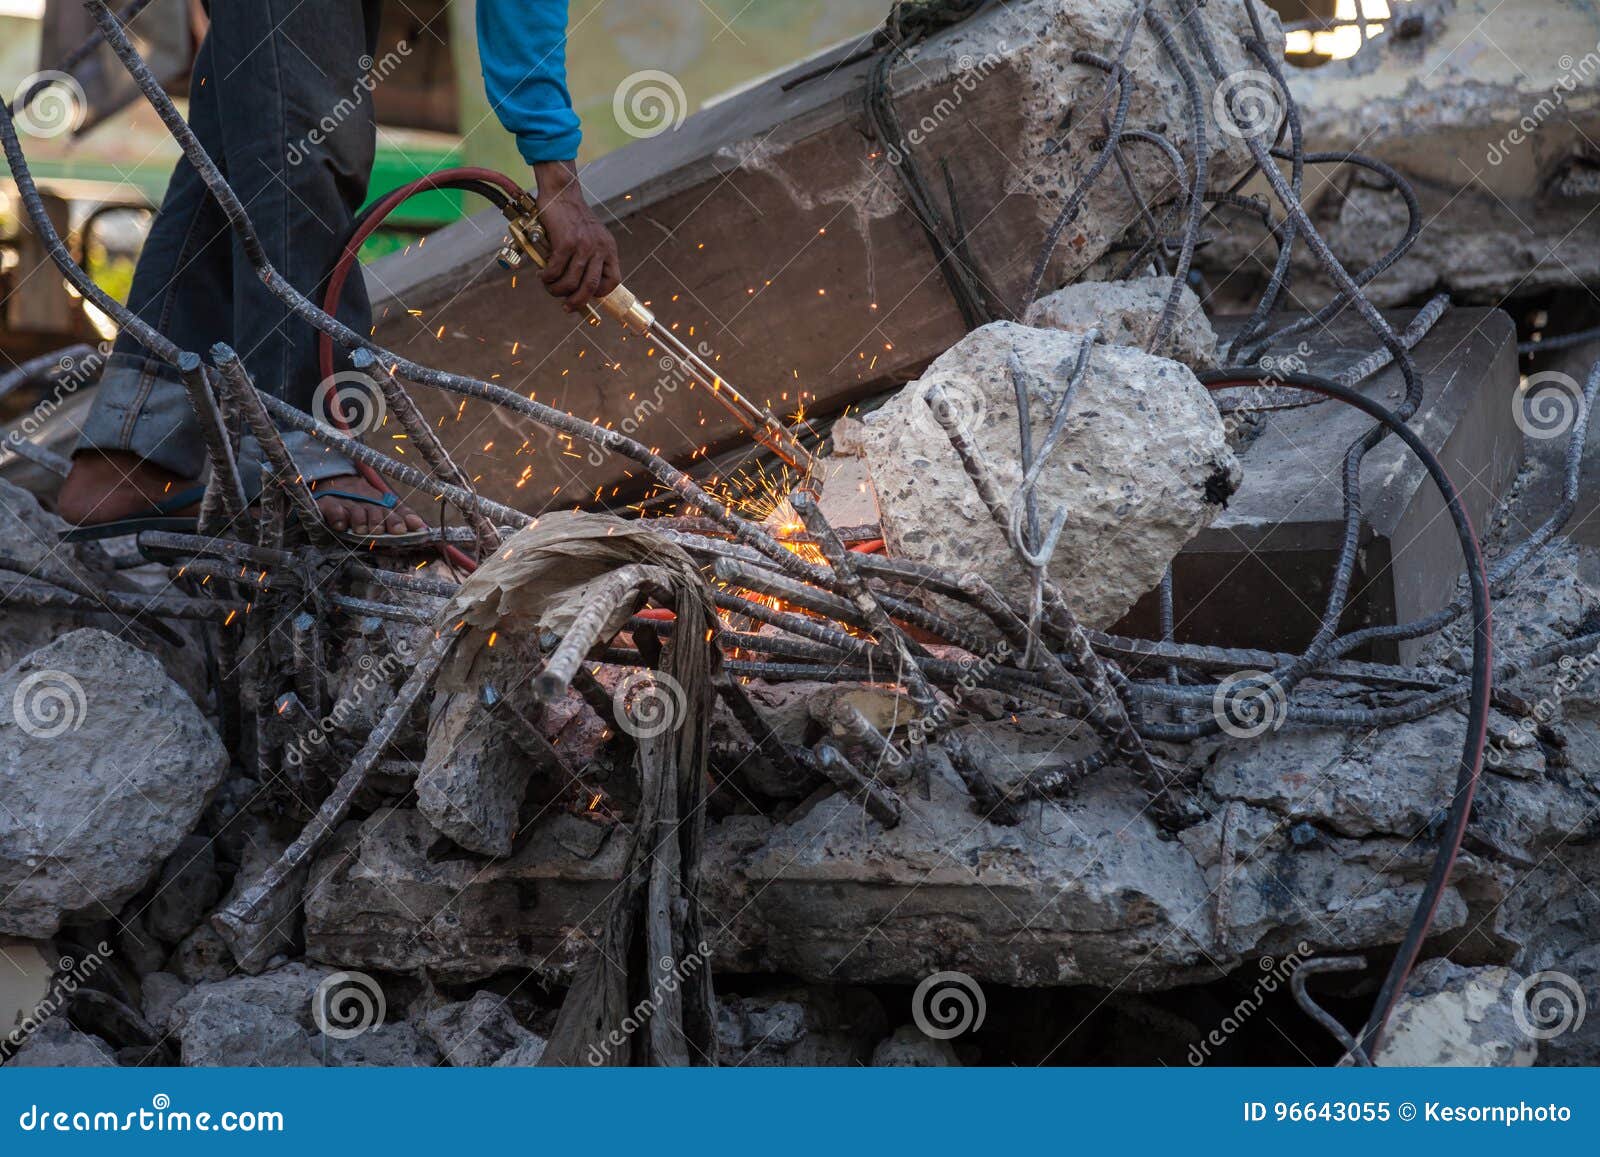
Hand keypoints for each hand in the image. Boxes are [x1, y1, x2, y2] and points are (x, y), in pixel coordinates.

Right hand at [533, 160, 621, 311]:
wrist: (561, 192)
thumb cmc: (572, 217)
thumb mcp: (590, 236)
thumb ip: (589, 256)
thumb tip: (577, 284)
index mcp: (608, 249)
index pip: (613, 280)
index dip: (600, 293)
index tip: (588, 296)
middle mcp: (599, 248)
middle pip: (591, 287)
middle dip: (577, 302)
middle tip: (566, 306)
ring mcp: (583, 246)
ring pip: (571, 282)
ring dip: (556, 290)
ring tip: (549, 287)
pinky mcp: (565, 243)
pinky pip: (555, 270)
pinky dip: (547, 277)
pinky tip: (542, 275)